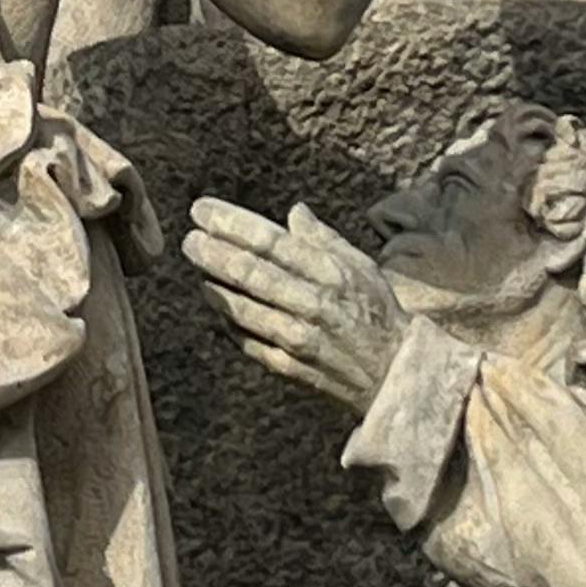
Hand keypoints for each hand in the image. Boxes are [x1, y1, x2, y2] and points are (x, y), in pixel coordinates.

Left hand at [184, 196, 407, 416]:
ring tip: (198, 266)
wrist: (395, 376)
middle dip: (213, 252)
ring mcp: (298, 338)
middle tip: (190, 238)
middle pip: (250, 273)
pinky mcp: (289, 367)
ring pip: (244, 308)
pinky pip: (248, 342)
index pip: (270, 241)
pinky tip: (217, 305)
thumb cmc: (377, 314)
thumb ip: (324, 240)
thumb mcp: (361, 267)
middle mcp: (312, 304)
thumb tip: (295, 212)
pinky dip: (229, 322)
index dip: (231, 224)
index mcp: (330, 274)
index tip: (203, 210)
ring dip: (216, 285)